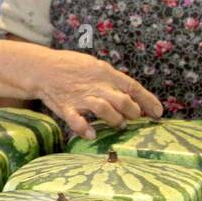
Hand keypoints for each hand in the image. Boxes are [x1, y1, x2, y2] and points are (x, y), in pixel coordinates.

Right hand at [31, 49, 161, 139]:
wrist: (42, 68)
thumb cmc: (70, 66)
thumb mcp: (94, 65)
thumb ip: (111, 79)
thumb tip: (130, 93)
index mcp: (105, 73)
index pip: (132, 87)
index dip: (148, 100)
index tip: (159, 113)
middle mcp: (96, 86)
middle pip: (122, 100)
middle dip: (132, 112)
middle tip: (133, 118)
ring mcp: (81, 97)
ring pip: (105, 110)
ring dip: (115, 120)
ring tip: (117, 124)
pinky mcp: (66, 108)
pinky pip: (77, 121)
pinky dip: (86, 129)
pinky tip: (92, 134)